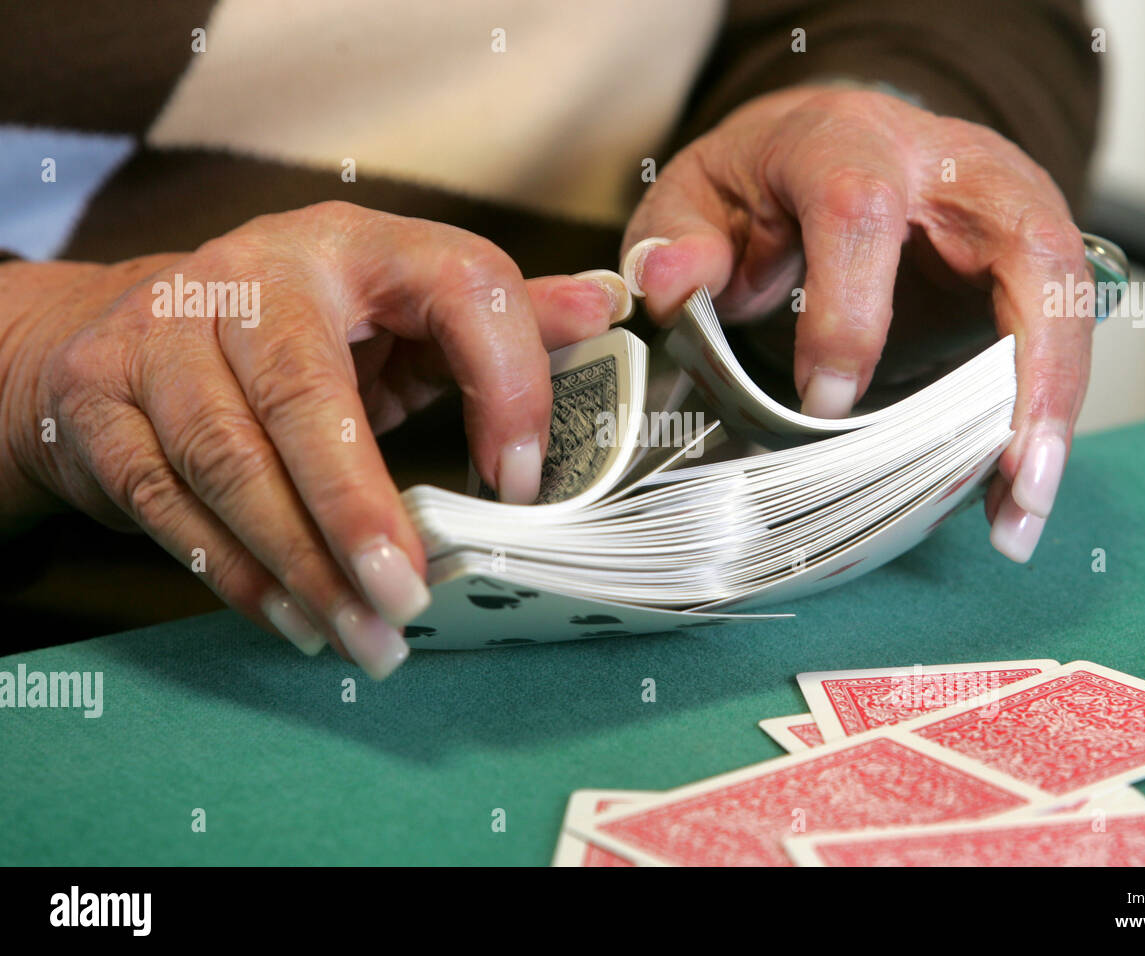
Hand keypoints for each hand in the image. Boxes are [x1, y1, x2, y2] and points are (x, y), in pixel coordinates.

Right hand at [2, 202, 628, 675]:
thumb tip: (604, 308)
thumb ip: (497, 318)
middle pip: (306, 394)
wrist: (126, 331)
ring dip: (301, 564)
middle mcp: (252, 275)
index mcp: (354, 244)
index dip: (504, 384)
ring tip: (364, 635)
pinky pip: (166, 500)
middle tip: (412, 598)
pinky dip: (232, 572)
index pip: (457, 283)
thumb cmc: (297, 334)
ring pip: (230, 459)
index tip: (521, 486)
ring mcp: (162, 333)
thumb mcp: (399, 309)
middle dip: (362, 510)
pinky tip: (292, 620)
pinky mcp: (100, 399)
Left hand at [619, 85, 1094, 562]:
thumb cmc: (763, 182)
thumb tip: (672, 282)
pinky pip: (1056, 336)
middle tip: (1013, 478)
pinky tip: (1016, 492)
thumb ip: (675, 239)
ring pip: (1066, 301)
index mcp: (851, 142)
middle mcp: (954, 168)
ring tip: (1020, 514)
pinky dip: (1042, 418)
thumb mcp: (696, 198)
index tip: (825, 403)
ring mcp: (1009, 208)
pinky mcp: (1031, 258)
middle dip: (1030, 372)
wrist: (832, 150)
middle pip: (1029, 250)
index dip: (850, 312)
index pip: (862, 214)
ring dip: (1054, 414)